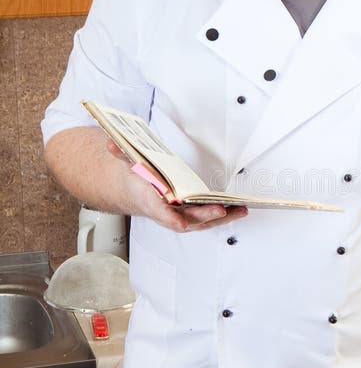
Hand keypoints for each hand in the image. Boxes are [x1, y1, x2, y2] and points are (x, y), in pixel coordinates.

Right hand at [105, 139, 247, 231]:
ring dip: (223, 217)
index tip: (181, 224)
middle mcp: (168, 214)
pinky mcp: (193, 215)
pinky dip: (226, 214)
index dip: (170, 219)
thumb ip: (122, 154)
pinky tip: (240, 208)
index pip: (160, 214)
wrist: (139, 195)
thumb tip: (112, 142)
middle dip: (204, 215)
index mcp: (151, 204)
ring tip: (241, 209)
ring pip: (203, 221)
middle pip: (187, 219)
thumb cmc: (138, 181)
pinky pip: (210, 217)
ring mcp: (182, 217)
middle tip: (220, 209)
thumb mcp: (129, 164)